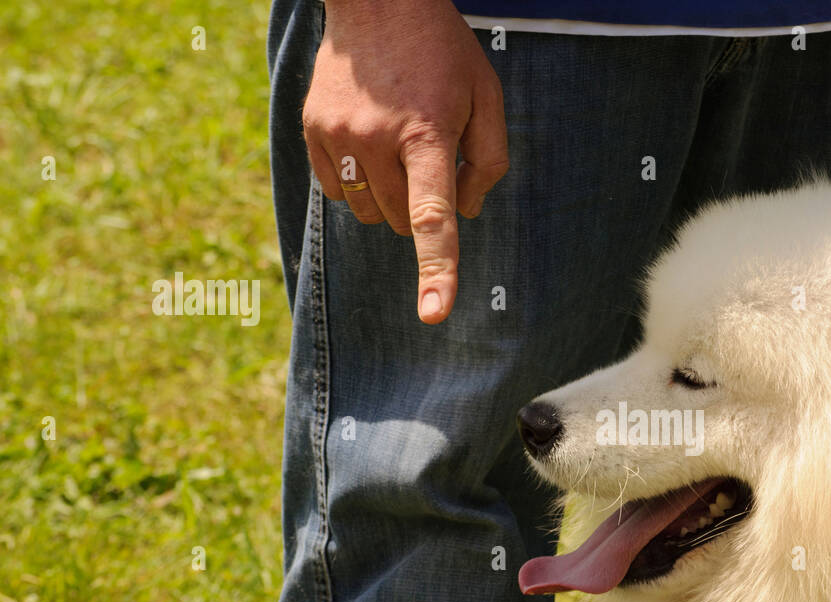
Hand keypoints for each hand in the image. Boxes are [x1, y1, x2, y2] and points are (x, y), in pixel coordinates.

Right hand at [304, 0, 508, 322]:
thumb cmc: (442, 54)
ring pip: (368, 214)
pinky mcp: (312, 131)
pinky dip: (358, 185)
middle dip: (418, 206)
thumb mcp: (488, 98)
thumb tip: (464, 214)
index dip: (436, 270)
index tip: (434, 313)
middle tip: (425, 154)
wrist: (377, 0)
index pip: (432, 218)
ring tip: (397, 145)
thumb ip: (489, 162)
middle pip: (400, 221)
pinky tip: (368, 144)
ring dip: (388, 198)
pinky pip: (338, 193)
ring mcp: (338, 136)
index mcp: (428, 135)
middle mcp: (377, 140)